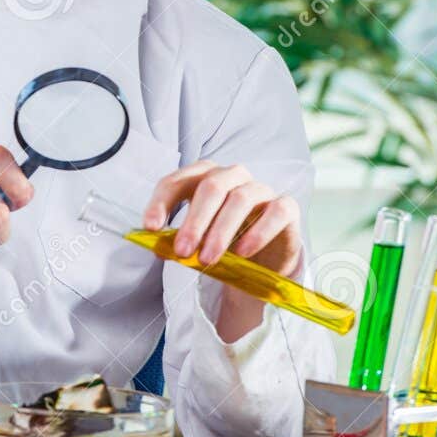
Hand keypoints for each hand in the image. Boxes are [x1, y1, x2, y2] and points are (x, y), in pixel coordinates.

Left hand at [142, 161, 303, 277]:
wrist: (263, 257)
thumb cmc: (223, 241)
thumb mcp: (198, 240)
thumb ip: (179, 239)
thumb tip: (158, 248)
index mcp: (204, 177)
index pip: (178, 180)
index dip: (161, 202)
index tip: (151, 227)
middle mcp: (232, 176)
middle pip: (211, 187)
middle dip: (194, 221)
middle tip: (183, 252)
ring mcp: (260, 189)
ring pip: (240, 199)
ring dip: (221, 231)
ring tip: (208, 259)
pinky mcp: (286, 207)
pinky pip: (276, 211)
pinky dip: (258, 232)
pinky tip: (242, 252)